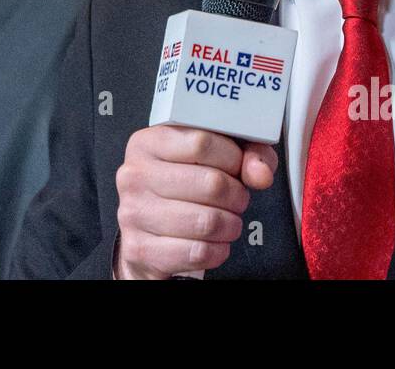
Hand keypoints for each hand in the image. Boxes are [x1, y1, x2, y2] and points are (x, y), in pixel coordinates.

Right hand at [114, 125, 276, 278]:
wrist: (146, 231)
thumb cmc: (179, 189)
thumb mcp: (210, 158)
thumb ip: (244, 153)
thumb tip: (260, 172)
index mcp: (148, 143)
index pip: (202, 142)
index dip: (232, 158)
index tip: (237, 167)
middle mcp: (135, 175)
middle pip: (211, 183)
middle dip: (237, 195)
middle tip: (236, 199)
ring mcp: (134, 212)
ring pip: (207, 221)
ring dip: (230, 225)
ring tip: (227, 220)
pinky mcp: (140, 248)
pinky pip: (198, 252)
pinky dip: (217, 250)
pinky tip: (214, 242)